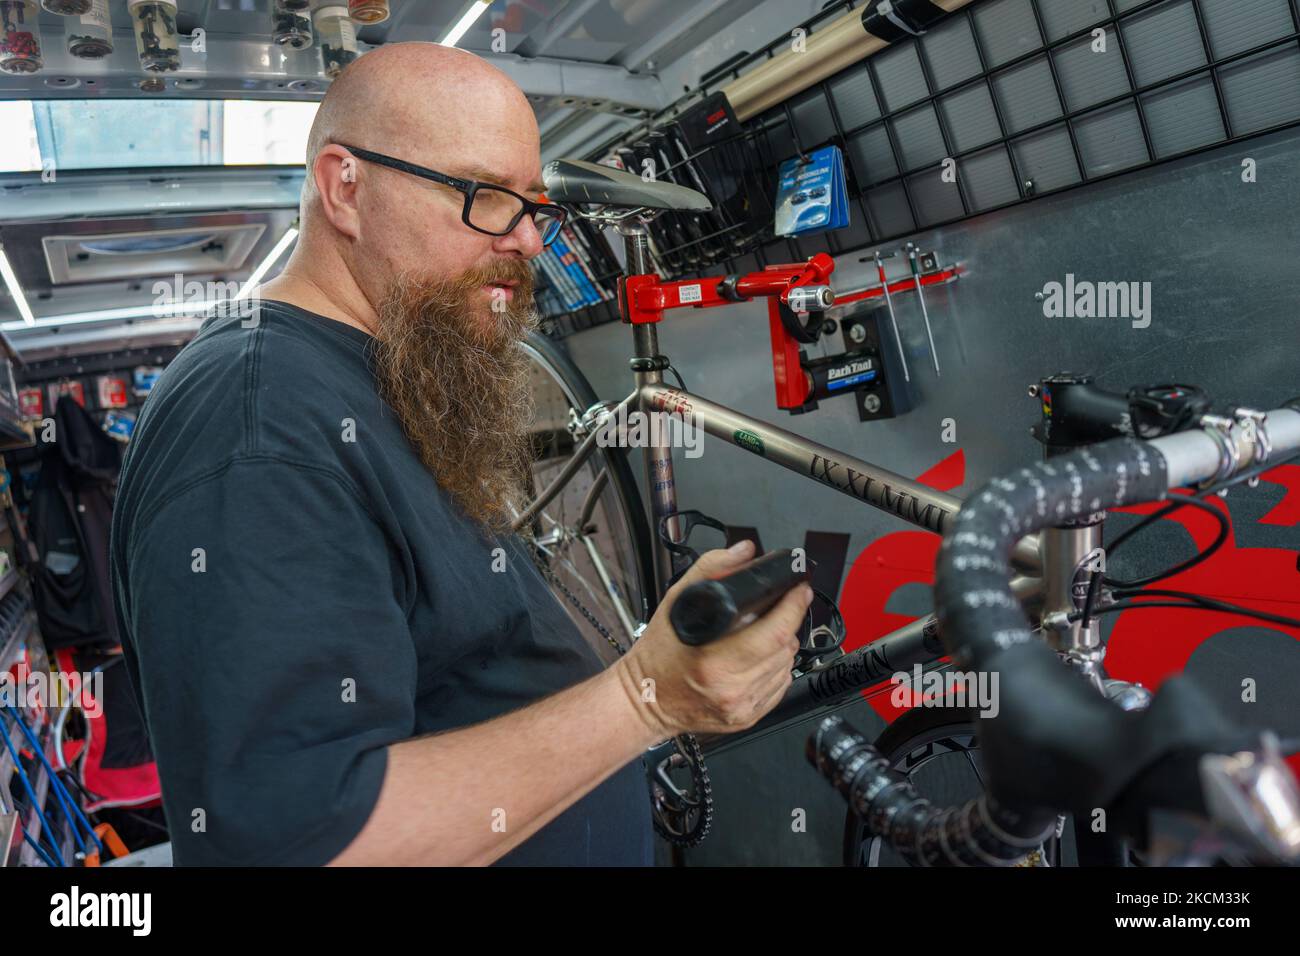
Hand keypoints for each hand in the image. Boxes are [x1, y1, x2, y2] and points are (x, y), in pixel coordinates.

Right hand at [614, 540, 812, 739]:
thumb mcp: (676, 602)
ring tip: (761, 634)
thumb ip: (712, 570)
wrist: (646, 698)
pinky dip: (775, 667)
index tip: (799, 589)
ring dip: (782, 645)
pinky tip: (757, 659)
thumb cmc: (658, 653)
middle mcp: (732, 688)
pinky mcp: (748, 717)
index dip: (794, 606)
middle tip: (778, 608)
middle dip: (788, 621)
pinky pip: (780, 686)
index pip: (775, 632)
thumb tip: (744, 551)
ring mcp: (743, 706)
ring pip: (787, 665)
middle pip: (786, 647)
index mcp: (715, 660)